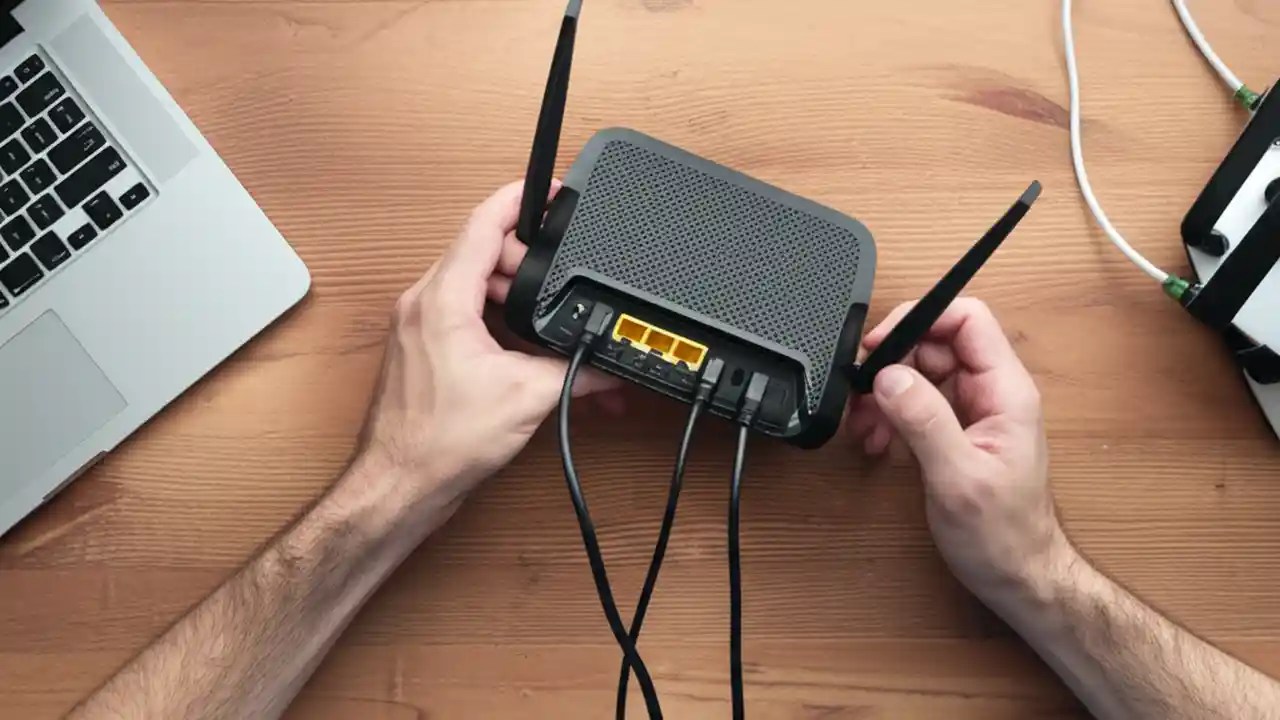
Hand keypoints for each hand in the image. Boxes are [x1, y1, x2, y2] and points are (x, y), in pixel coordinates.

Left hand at [354, 180, 619, 506]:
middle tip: (564, 284)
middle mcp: (424, 303)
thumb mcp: (527, 398)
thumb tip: (607, 366)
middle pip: (484, 253)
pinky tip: (525, 349)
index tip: (553, 192)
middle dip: (530, 263)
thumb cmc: (439, 443)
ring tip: (549, 324)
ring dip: (516, 298)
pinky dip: (498, 321)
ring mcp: (419, 324)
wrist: (401, 484)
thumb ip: (575, 372)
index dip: (522, 199)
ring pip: (475, 285)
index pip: (484, 222)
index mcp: (443, 298)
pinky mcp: (423, 348)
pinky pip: (465, 313)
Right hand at [846, 298, 1070, 601]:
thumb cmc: (1003, 536)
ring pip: (920, 374)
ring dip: (885, 394)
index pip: (967, 320)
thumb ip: (924, 421)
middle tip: (862, 396)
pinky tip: (877, 441)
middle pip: (935, 345)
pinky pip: (917, 403)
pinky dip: (890, 416)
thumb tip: (889, 376)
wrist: (1017, 578)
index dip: (920, 319)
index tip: (879, 345)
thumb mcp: (958, 478)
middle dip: (892, 364)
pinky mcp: (955, 431)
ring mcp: (973, 411)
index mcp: (1006, 392)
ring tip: (865, 427)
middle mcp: (991, 393)